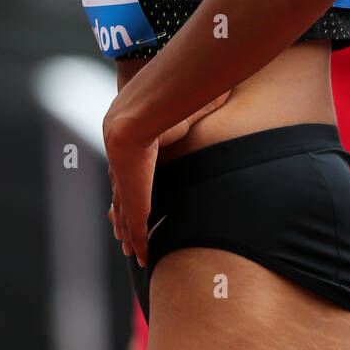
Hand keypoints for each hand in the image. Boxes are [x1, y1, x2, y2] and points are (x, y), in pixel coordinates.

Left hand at [104, 92, 230, 266]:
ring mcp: (127, 189)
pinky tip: (142, 259)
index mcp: (134, 150)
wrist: (136, 119)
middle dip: (122, 215)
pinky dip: (139, 245)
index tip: (130, 191)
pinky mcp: (135, 204)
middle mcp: (125, 172)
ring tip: (129, 250)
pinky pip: (137, 230)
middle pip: (122, 199)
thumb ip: (204, 104)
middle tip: (122, 231)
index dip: (130, 184)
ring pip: (126, 218)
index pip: (129, 172)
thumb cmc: (160, 109)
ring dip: (128, 235)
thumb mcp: (185, 110)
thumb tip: (228, 90)